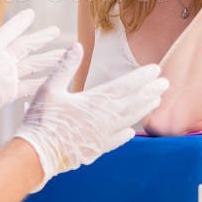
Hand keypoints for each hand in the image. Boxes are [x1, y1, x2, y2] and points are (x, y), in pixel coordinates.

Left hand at [0, 0, 64, 134]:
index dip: (20, 23)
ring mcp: (6, 77)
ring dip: (49, 60)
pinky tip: (56, 79)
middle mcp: (1, 60)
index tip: (31, 13)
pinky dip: (43, 82)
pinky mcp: (7, 93)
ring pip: (33, 66)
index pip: (10, 32)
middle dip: (42, 39)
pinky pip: (30, 86)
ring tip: (66, 54)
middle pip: (27, 47)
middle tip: (57, 30)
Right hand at [15, 44, 168, 190]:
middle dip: (150, 91)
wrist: (37, 155)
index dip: (142, 77)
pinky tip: (131, 130)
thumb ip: (65, 66)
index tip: (156, 69)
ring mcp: (102, 136)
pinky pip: (117, 140)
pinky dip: (126, 133)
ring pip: (129, 120)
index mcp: (94, 101)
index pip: (125, 86)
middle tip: (165, 83)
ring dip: (144, 109)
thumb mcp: (49, 88)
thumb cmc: (41, 121)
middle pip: (133, 102)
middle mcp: (104, 119)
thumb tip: (77, 46)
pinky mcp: (96, 149)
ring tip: (156, 101)